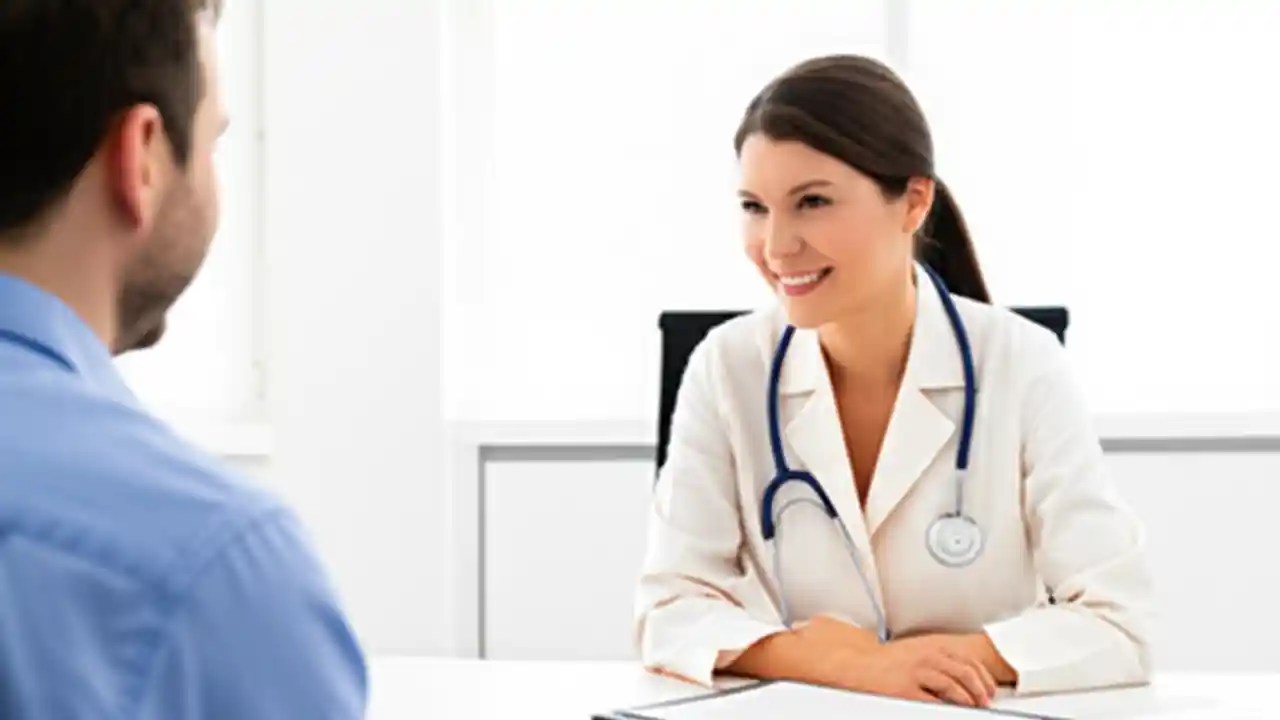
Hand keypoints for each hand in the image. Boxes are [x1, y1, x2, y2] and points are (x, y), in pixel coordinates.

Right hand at [845, 634, 997, 706]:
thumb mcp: (917, 652)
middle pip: (966, 672)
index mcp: (932, 647)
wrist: (859, 666)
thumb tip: (964, 675)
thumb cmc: (888, 662)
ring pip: (954, 686)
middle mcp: (927, 656)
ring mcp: (917, 672)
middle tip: (986, 701)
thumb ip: (939, 659)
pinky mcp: (906, 689)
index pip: (968, 661)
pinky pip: (934, 700)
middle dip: (981, 689)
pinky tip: (954, 710)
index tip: (990, 689)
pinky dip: (948, 706)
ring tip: (974, 707)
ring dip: (969, 699)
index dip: (984, 677)